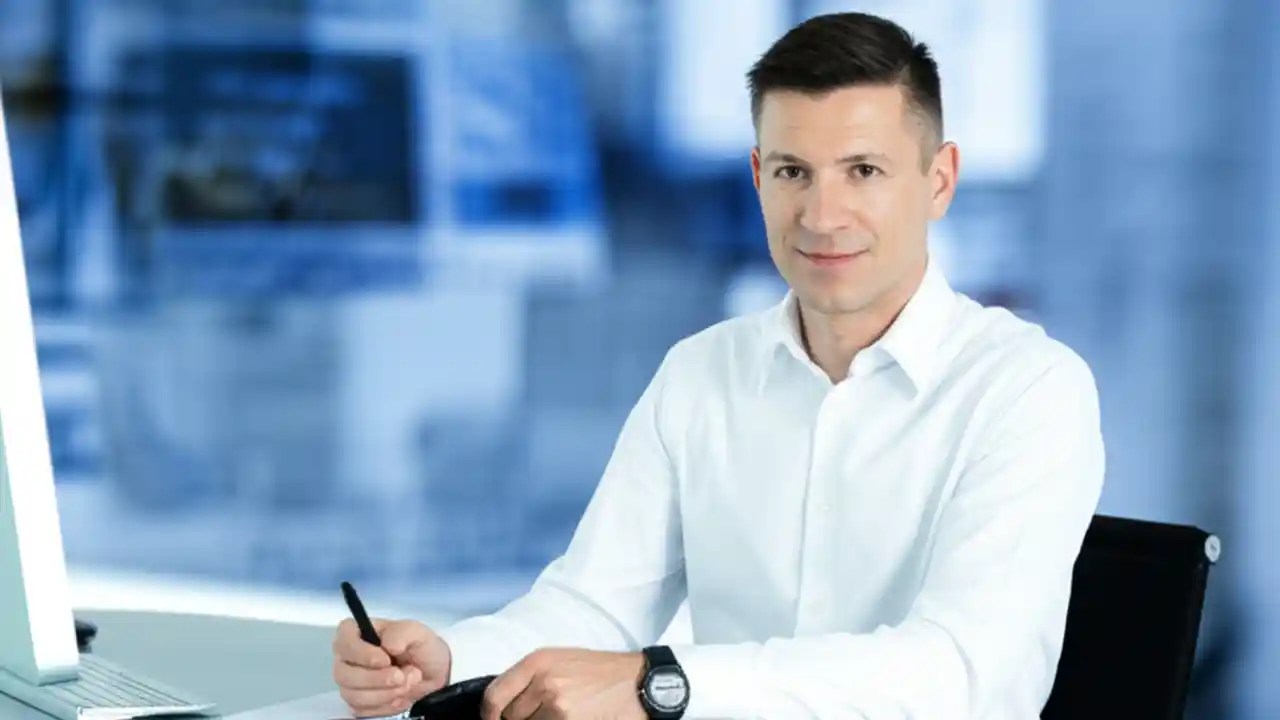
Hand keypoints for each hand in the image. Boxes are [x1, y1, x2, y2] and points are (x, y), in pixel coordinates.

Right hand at [331, 617, 451, 717]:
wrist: (433, 673)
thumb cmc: (420, 647)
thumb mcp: (417, 632)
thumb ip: (402, 633)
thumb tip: (388, 646)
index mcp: (356, 633)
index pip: (344, 640)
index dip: (361, 653)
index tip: (385, 660)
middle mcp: (347, 658)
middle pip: (343, 674)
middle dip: (376, 679)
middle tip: (401, 677)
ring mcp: (350, 683)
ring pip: (353, 695)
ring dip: (384, 693)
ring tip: (408, 684)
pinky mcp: (358, 703)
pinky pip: (362, 710)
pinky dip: (386, 706)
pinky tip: (401, 697)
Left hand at [481, 648, 646, 719]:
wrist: (637, 683)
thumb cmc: (599, 671)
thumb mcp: (560, 660)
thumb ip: (529, 676)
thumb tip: (500, 704)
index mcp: (537, 662)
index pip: (493, 695)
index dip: (488, 714)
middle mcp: (544, 683)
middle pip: (510, 717)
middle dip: (522, 718)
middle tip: (543, 711)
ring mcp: (557, 707)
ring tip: (562, 713)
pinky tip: (572, 717)